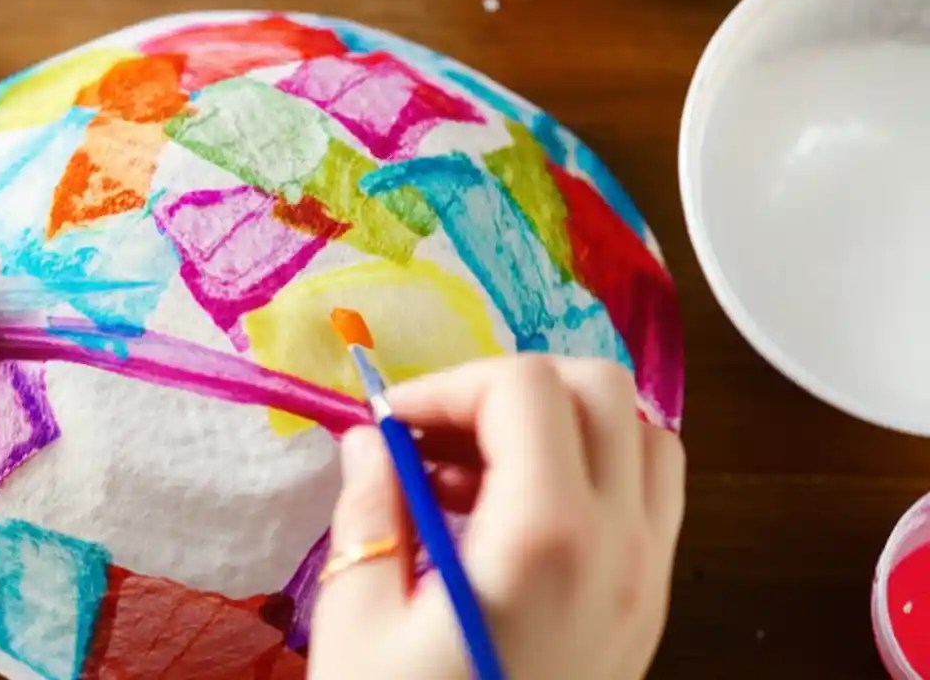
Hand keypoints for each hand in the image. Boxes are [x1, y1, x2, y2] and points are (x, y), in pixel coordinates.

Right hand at [309, 356, 684, 679]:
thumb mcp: (358, 624)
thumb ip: (370, 510)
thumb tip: (370, 441)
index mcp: (544, 540)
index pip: (525, 388)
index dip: (448, 385)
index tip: (392, 428)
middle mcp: (620, 545)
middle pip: (601, 389)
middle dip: (510, 387)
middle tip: (439, 438)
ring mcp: (649, 576)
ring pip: (645, 433)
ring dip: (564, 421)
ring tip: (484, 469)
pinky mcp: (651, 605)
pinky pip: (652, 493)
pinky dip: (598, 466)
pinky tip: (523, 511)